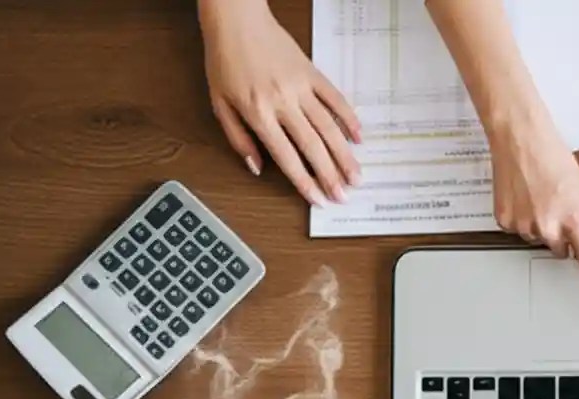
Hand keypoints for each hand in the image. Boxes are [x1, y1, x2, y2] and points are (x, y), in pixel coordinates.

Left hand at [198, 0, 360, 205]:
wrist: (236, 19)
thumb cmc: (224, 59)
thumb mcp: (219, 103)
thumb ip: (238, 138)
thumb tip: (257, 167)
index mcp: (258, 112)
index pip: (286, 156)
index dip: (304, 181)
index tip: (318, 199)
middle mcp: (282, 102)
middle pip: (312, 146)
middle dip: (330, 176)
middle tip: (344, 196)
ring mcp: (301, 87)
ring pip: (328, 127)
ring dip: (344, 155)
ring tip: (356, 176)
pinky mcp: (312, 73)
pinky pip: (335, 99)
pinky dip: (349, 118)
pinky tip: (358, 137)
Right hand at [490, 116, 578, 331]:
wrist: (520, 137)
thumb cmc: (554, 158)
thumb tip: (577, 243)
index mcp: (575, 220)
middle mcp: (548, 228)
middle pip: (561, 251)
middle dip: (561, 234)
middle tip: (556, 206)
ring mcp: (523, 227)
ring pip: (538, 240)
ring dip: (541, 223)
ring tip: (539, 195)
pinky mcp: (504, 222)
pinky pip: (519, 231)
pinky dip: (522, 217)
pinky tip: (523, 197)